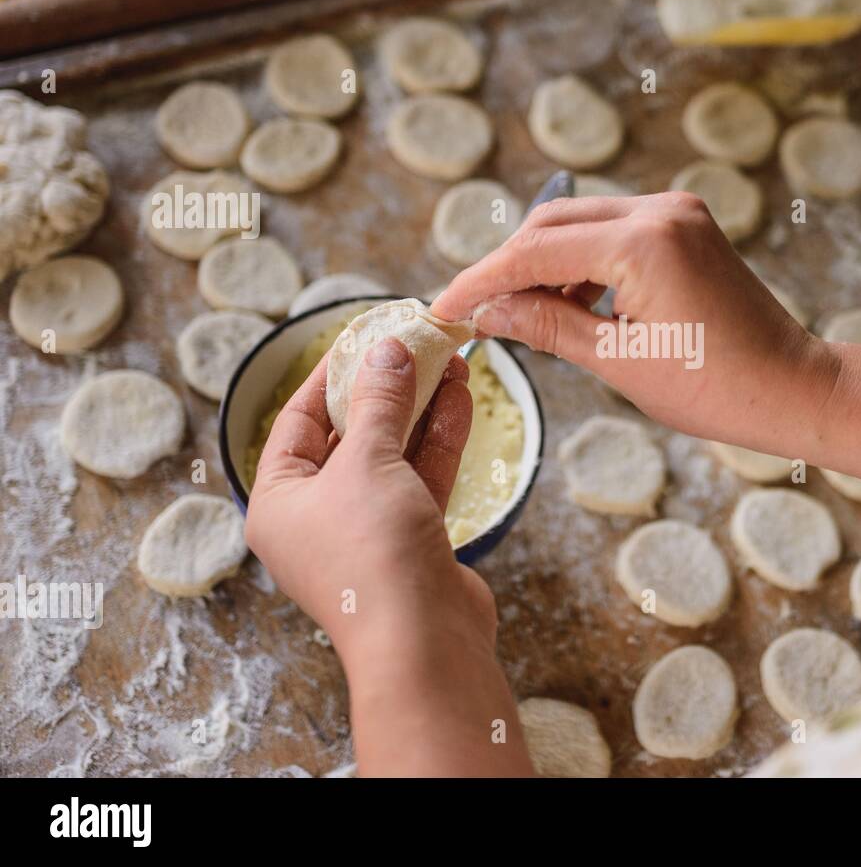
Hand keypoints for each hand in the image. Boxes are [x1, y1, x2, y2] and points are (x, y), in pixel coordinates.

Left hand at [245, 338, 531, 775]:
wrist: (423, 642)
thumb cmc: (372, 554)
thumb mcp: (368, 462)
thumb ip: (380, 401)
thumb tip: (387, 349)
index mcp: (278, 502)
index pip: (295, 422)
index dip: (329, 375)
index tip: (362, 338)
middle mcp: (317, 517)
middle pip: (349, 436)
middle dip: (386, 389)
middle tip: (415, 345)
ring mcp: (367, 531)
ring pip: (393, 456)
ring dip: (421, 409)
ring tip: (450, 361)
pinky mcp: (411, 542)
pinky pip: (421, 480)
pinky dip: (439, 442)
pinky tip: (461, 401)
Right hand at [433, 192, 837, 457]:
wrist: (792, 387)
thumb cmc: (715, 388)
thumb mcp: (619, 362)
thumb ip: (546, 326)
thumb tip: (486, 312)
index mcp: (643, 243)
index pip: (535, 251)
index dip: (482, 281)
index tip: (444, 308)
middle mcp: (660, 210)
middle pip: (552, 224)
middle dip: (509, 268)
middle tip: (475, 313)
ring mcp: (677, 212)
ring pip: (580, 224)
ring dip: (545, 265)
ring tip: (521, 318)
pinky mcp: (686, 224)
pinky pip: (613, 232)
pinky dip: (582, 263)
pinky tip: (568, 305)